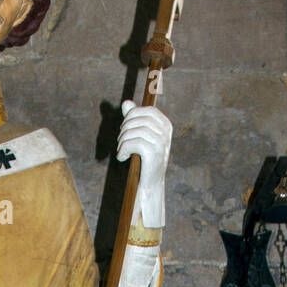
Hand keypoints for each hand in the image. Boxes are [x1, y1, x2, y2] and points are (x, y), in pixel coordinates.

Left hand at [117, 101, 171, 227]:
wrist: (151, 184)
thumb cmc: (145, 159)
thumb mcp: (140, 136)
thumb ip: (134, 119)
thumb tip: (126, 103)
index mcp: (166, 125)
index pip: (146, 111)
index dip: (132, 117)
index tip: (126, 130)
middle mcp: (165, 132)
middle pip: (138, 118)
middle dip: (125, 128)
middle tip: (121, 142)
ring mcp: (161, 142)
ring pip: (133, 131)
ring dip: (122, 141)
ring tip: (121, 151)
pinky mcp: (153, 153)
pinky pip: (132, 143)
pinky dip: (122, 150)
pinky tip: (122, 157)